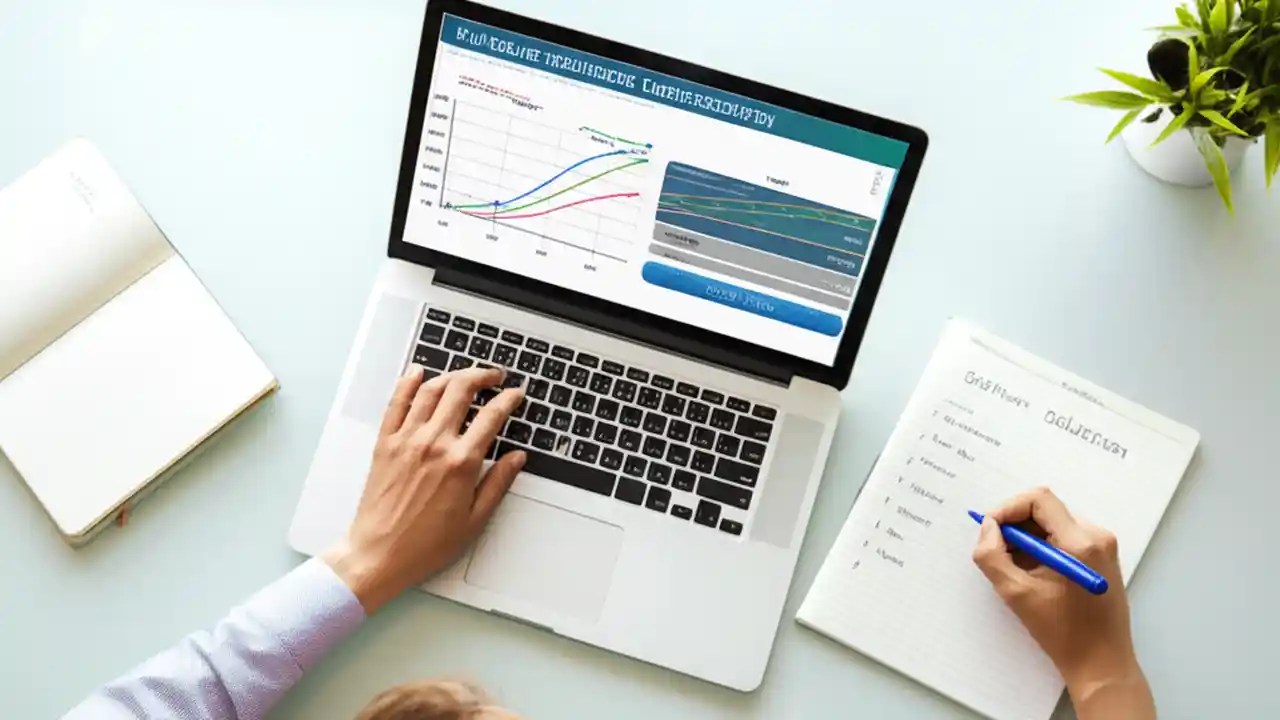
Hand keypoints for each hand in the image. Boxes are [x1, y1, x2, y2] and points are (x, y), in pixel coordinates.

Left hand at [323, 366, 525, 613]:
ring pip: (431, 389)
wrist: (378, 554)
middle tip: (494, 376)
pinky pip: (396, 402)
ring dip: (453, 374)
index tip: (516, 394)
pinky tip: (418, 373)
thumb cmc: (425, 544)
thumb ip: (498, 483)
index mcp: (461, 463)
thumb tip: (516, 458)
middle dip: (483, 376)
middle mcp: (433, 444)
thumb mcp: (475, 520)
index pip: (492, 416)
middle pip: (462, 390)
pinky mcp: (385, 443)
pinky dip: (408, 382)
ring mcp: (407, 440)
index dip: (509, 399)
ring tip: (465, 374)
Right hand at [971, 487, 1153, 718]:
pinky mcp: (1102, 557)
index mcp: (1080, 543)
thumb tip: (987, 528)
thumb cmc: (1062, 633)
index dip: (1008, 508)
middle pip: (1046, 509)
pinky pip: (1065, 537)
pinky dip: (1043, 547)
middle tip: (997, 551)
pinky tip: (1035, 574)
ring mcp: (1103, 546)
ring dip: (1028, 538)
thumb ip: (992, 555)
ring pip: (1054, 523)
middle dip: (1015, 525)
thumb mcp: (1016, 594)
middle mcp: (1097, 536)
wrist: (1102, 664)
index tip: (989, 529)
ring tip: (1016, 568)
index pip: (1039, 499)